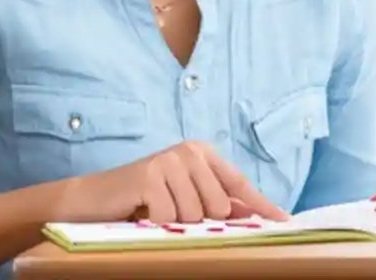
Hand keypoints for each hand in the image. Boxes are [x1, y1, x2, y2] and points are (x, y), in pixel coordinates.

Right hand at [61, 140, 289, 223]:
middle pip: (219, 207)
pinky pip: (170, 218)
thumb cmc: (141, 201)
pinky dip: (156, 224)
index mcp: (202, 154)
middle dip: (199, 222)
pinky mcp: (150, 174)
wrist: (91, 201)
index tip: (284, 222)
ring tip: (156, 212)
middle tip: (172, 214)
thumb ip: (216, 203)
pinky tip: (143, 212)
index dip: (260, 206)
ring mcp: (170, 160)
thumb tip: (254, 217)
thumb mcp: (184, 199)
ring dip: (175, 224)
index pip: (239, 183)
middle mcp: (190, 151)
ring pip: (196, 215)